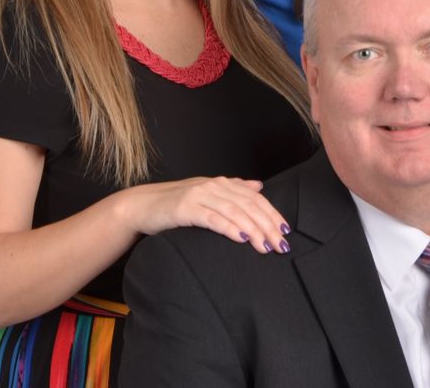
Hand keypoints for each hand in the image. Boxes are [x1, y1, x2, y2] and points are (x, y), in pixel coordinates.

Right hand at [117, 177, 291, 253]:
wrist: (143, 205)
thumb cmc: (177, 203)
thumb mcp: (208, 194)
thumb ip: (233, 189)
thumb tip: (259, 186)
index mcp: (223, 183)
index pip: (255, 199)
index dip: (272, 214)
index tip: (286, 232)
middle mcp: (215, 186)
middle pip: (249, 206)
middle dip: (268, 226)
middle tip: (281, 245)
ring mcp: (200, 195)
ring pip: (235, 212)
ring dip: (254, 230)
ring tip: (266, 246)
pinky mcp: (186, 208)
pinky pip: (213, 218)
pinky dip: (230, 228)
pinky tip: (242, 238)